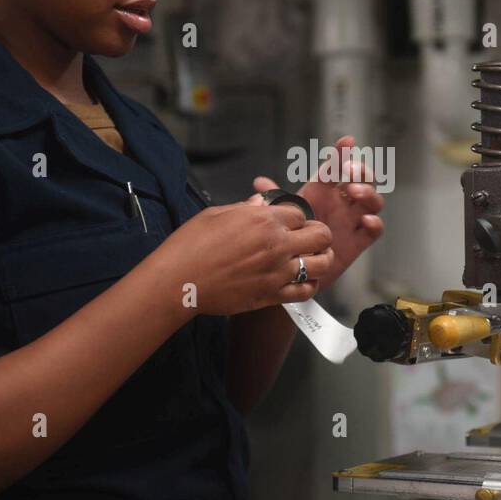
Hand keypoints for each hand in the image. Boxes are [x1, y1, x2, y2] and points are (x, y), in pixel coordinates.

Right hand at [161, 202, 332, 314]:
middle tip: (309, 237)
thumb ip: (245, 208)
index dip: (296, 216)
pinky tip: (302, 280)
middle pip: (321, 235)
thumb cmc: (191, 245)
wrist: (178, 281)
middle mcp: (277, 245)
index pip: (300, 212)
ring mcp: (277, 273)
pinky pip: (305, 291)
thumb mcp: (217, 214)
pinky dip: (309, 285)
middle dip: (318, 233)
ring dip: (321, 259)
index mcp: (264, 220)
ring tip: (312, 258)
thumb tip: (260, 203)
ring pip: (322, 264)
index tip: (290, 221)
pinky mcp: (272, 296)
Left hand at [252, 135, 383, 291]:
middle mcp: (341, 202)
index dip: (343, 153)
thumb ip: (274, 198)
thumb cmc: (292, 235)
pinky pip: (374, 230)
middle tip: (349, 171)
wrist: (297, 267)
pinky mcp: (358, 241)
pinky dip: (374, 223)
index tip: (346, 141)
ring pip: (372, 201)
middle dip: (360, 171)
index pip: (336, 167)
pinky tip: (366, 220)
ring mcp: (351, 221)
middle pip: (362, 179)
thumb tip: (260, 183)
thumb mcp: (282, 214)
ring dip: (368, 193)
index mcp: (323, 191)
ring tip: (356, 192)